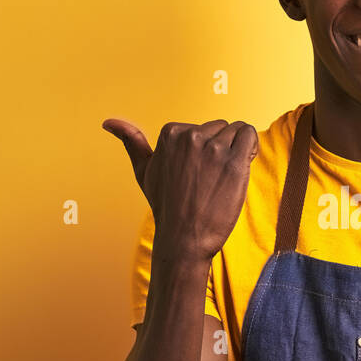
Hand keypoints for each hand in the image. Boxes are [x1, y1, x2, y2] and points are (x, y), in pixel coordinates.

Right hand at [103, 116, 257, 264]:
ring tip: (225, 176)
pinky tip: (242, 167)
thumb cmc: (166, 206)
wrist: (184, 238)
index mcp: (170, 133)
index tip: (198, 172)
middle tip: (212, 178)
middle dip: (222, 148)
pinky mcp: (234, 162)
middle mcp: (191, 136)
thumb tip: (108, 122)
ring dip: (238, 150)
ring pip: (238, 132)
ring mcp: (213, 149)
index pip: (203, 127)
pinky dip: (252, 148)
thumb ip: (131, 142)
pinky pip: (250, 136)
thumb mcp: (144, 171)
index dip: (206, 148)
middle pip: (221, 128)